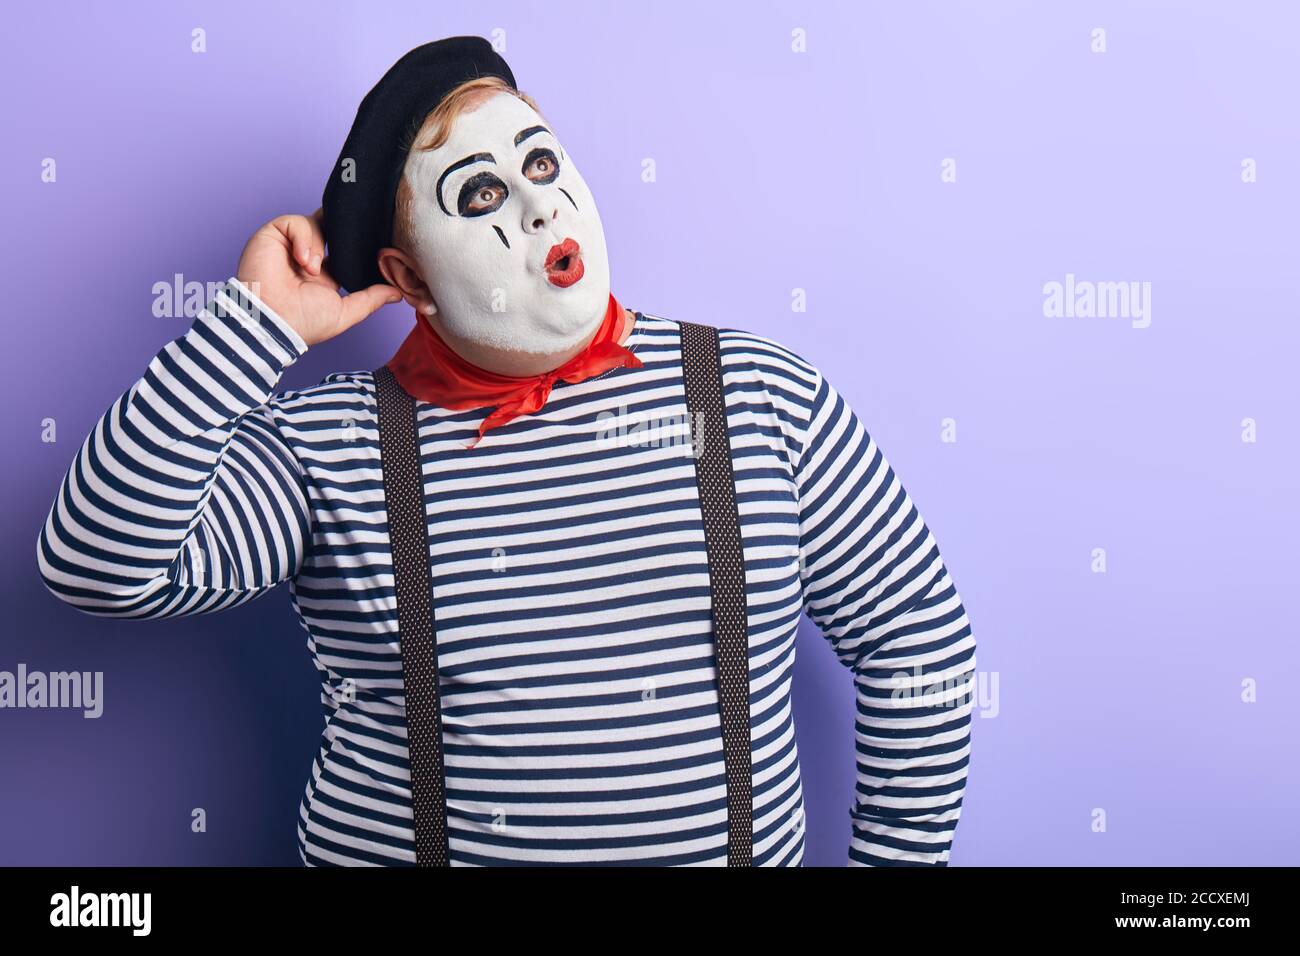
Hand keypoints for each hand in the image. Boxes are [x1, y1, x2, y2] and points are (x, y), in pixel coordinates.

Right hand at [235, 209, 401, 346]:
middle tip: (358, 230)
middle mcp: (307, 255)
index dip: (356, 240)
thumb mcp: (346, 312)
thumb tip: (398, 293)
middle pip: (330, 226)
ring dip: (318, 245)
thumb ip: (372, 299)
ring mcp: (289, 244)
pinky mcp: (272, 235)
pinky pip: (294, 222)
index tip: (376, 236)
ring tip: (312, 269)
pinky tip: (302, 261)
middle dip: (343, 227)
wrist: (273, 323)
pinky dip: (303, 239)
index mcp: (324, 273)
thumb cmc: (303, 324)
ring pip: (315, 222)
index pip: (343, 246)